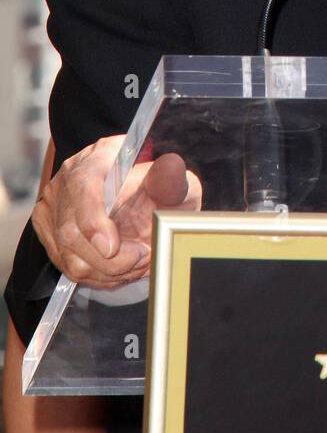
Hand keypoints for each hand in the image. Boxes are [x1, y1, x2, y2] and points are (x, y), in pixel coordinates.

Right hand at [32, 137, 201, 289]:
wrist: (142, 198)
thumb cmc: (156, 189)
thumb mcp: (169, 181)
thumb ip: (170, 178)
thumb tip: (170, 167)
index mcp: (98, 157)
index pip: (83, 186)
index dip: (93, 221)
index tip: (112, 247)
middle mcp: (67, 180)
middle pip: (72, 231)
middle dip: (110, 258)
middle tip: (143, 257)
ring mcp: (53, 207)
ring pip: (70, 256)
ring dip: (107, 271)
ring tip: (136, 263)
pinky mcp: (49, 232)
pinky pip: (69, 267)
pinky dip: (99, 275)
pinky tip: (121, 268)